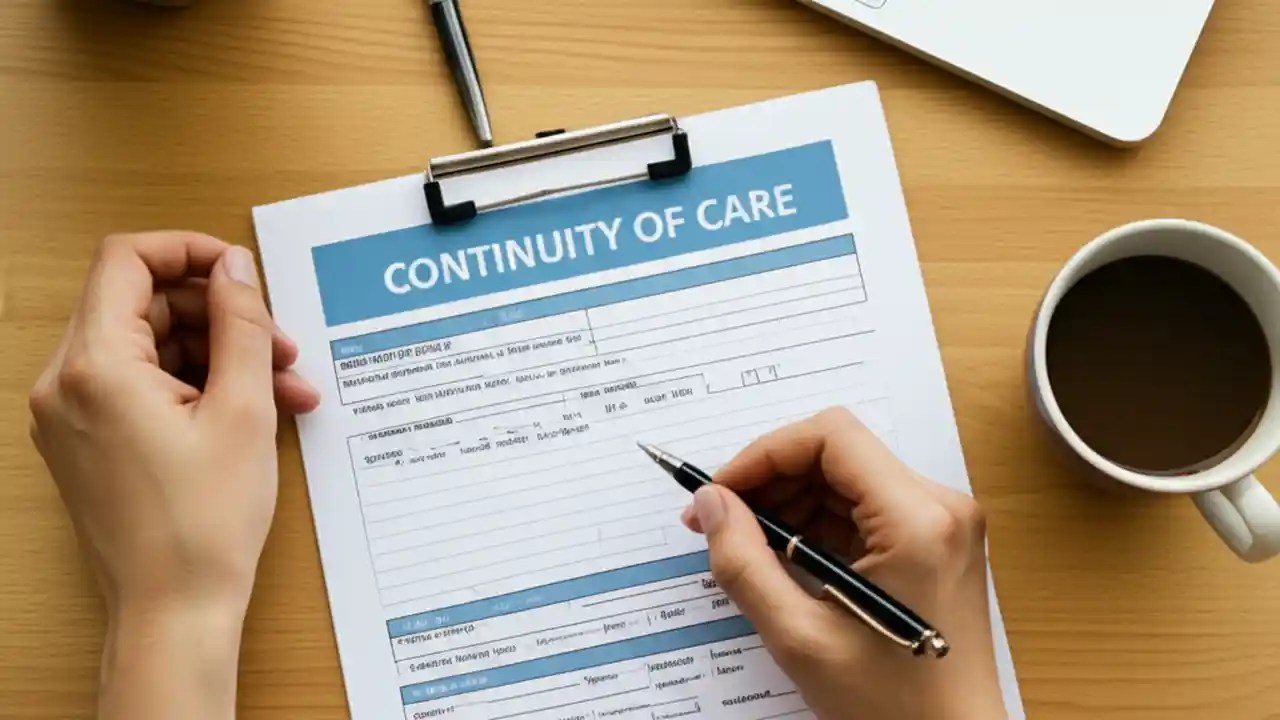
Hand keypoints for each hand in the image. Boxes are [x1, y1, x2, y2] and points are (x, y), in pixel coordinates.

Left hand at [28, 232, 318, 719]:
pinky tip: (255, 412)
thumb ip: (241, 325)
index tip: (241, 273)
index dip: (189, 251)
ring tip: (285, 389)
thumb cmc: (204, 523)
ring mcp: (73, 415)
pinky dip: (197, 388)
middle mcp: (67, 384)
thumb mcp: (243, 410)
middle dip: (221, 317)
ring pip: (151, 348)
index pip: (127, 261)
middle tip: (282, 347)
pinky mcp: (89, 440)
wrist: (174, 610)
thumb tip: (234, 267)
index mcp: (95, 367)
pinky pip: (143, 386)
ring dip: (220, 356)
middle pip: (144, 306)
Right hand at [681, 408, 1005, 719]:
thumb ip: (745, 563)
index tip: (720, 492)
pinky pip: (864, 510)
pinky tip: (782, 558)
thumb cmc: (892, 707)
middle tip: (716, 520)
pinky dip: (817, 524)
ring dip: (790, 501)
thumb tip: (711, 502)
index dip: (765, 453)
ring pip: (847, 479)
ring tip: (745, 545)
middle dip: (770, 478)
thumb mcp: (800, 638)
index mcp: (917, 521)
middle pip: (838, 453)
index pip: (831, 438)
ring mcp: (941, 524)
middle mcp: (940, 507)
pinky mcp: (934, 543)